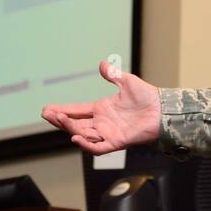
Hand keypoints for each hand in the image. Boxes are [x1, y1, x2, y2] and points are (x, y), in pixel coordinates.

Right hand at [40, 60, 161, 154]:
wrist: (163, 110)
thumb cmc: (147, 97)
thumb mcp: (127, 82)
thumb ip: (113, 74)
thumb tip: (101, 64)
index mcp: (102, 109)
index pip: (77, 110)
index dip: (63, 110)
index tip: (48, 108)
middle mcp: (102, 123)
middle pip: (75, 123)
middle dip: (60, 120)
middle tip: (46, 114)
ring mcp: (108, 133)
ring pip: (83, 134)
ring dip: (70, 128)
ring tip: (59, 119)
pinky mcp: (117, 142)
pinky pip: (99, 147)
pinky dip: (87, 144)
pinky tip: (75, 137)